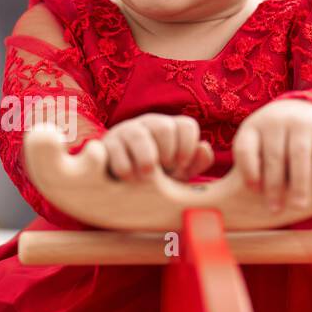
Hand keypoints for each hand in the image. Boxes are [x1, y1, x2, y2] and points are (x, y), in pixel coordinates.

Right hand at [100, 113, 214, 181]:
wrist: (124, 187)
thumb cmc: (157, 178)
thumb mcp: (179, 173)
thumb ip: (195, 162)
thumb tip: (204, 148)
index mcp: (170, 129)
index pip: (186, 126)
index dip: (188, 147)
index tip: (182, 165)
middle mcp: (149, 124)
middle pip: (164, 127)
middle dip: (167, 152)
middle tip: (165, 170)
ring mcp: (127, 131)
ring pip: (138, 135)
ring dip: (146, 158)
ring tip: (148, 177)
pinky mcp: (107, 143)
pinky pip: (116, 149)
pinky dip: (125, 167)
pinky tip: (128, 179)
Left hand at [233, 99, 311, 210]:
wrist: (296, 108)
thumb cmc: (270, 140)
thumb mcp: (254, 144)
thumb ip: (250, 164)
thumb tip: (252, 191)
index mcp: (252, 128)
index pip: (245, 148)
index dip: (248, 170)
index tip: (254, 189)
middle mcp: (275, 121)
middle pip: (274, 156)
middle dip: (274, 186)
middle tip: (276, 210)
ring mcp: (300, 121)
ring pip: (299, 153)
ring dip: (299, 182)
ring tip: (299, 206)